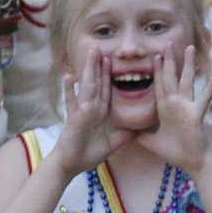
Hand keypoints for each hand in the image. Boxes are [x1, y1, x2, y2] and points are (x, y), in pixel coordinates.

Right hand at [52, 53, 134, 175]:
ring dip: (90, 69)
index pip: (108, 89)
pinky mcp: (76, 117)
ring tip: (92, 52)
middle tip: (101, 47)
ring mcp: (83, 111)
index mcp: (100, 111)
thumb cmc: (89, 153)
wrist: (71, 165)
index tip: (114, 59)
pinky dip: (70, 89)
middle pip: (97, 82)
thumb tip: (142, 130)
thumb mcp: (114, 143)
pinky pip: (73, 101)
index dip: (110, 75)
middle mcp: (92, 107)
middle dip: (99, 65)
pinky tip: (69, 76)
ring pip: (89, 85)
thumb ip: (126, 135)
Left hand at [136, 46, 210, 174]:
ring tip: (189, 49)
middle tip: (167, 42)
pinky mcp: (196, 115)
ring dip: (187, 65)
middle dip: (169, 60)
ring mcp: (187, 107)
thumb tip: (128, 133)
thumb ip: (142, 135)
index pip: (159, 85)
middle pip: (171, 77)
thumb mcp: (152, 142)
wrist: (193, 163)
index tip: (154, 55)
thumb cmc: (175, 152)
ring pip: (186, 82)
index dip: (156, 70)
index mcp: (166, 108)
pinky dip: (210, 88)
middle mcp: (176, 104)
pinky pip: (203, 99)